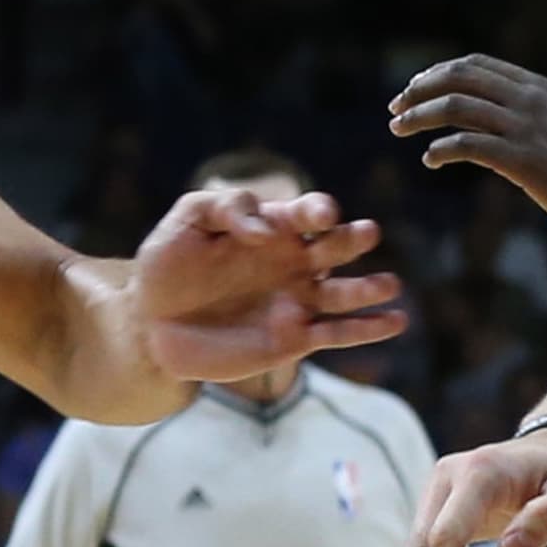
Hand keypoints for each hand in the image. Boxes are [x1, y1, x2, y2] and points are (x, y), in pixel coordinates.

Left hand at [131, 186, 406, 387]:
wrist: (152, 322)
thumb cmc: (169, 262)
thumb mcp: (187, 221)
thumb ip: (225, 208)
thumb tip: (265, 227)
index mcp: (274, 227)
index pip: (306, 212)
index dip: (316, 210)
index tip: (320, 215)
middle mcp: (294, 261)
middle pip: (333, 247)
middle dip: (350, 239)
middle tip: (364, 233)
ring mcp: (297, 301)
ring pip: (343, 293)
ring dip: (369, 289)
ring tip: (389, 285)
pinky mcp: (294, 339)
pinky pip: (336, 333)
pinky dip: (366, 329)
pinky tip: (393, 322)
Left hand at [390, 55, 546, 242]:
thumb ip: (536, 112)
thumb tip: (503, 114)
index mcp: (539, 87)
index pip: (477, 64)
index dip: (438, 72)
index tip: (415, 88)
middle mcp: (530, 100)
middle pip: (459, 77)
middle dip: (419, 90)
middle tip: (395, 108)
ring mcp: (526, 128)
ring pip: (455, 107)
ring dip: (418, 117)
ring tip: (398, 130)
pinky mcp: (523, 161)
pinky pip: (466, 146)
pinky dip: (440, 151)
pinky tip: (430, 161)